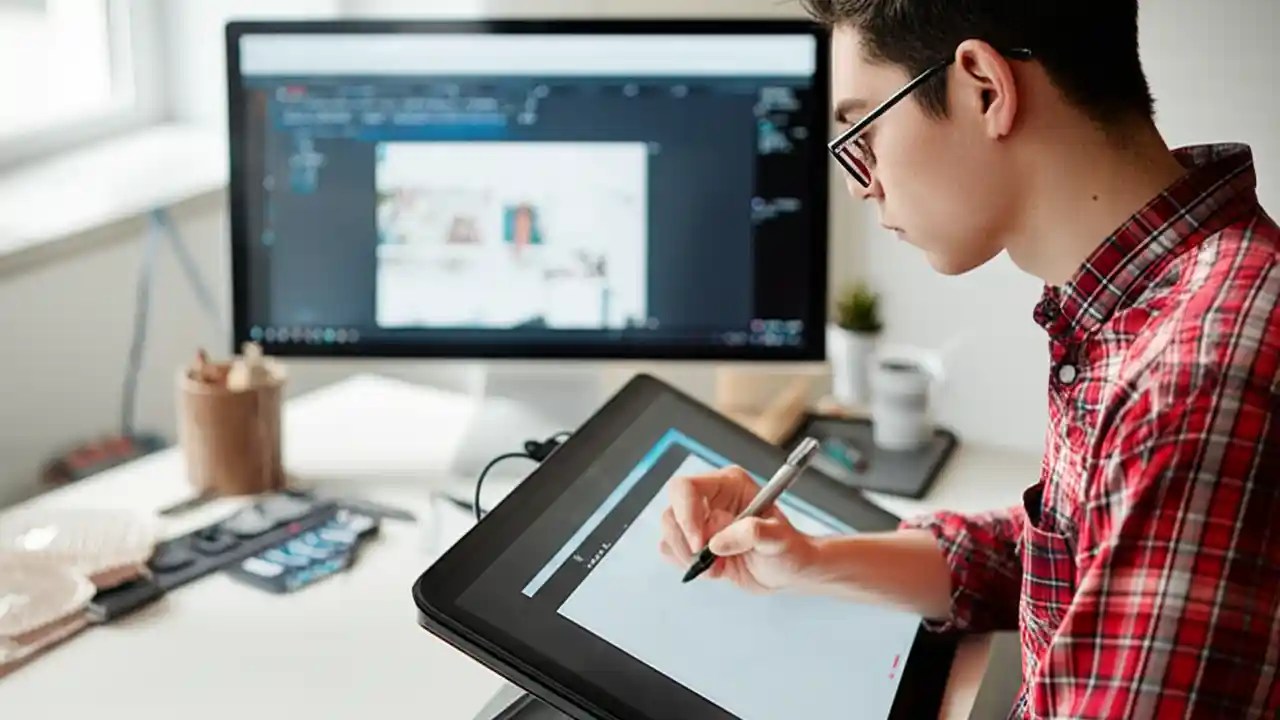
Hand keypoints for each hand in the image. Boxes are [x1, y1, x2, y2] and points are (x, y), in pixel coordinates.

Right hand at [658, 465, 817, 592]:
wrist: (787, 570)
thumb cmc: (788, 548)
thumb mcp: (779, 539)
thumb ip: (752, 533)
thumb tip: (717, 543)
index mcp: (728, 483)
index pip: (687, 487)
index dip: (686, 514)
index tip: (699, 544)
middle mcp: (709, 498)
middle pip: (672, 510)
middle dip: (684, 541)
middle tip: (705, 561)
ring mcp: (699, 519)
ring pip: (669, 532)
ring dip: (686, 556)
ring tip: (717, 569)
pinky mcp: (692, 541)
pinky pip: (670, 549)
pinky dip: (686, 563)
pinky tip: (714, 569)